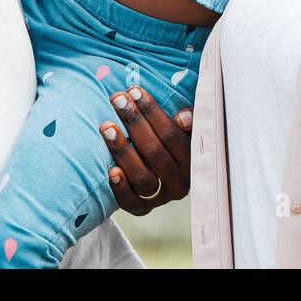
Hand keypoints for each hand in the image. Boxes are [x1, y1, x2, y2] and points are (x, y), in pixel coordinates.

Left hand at [98, 86, 192, 214]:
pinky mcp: (142, 209)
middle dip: (134, 122)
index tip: (135, 91)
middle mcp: (180, 182)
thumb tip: (183, 118)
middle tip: (118, 99)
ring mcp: (161, 197)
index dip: (152, 112)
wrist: (162, 174)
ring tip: (106, 126)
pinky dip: (121, 188)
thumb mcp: (184, 129)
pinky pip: (131, 203)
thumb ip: (189, 122)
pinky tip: (110, 170)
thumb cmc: (171, 139)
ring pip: (142, 177)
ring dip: (122, 150)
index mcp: (194, 161)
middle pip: (155, 152)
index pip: (172, 135)